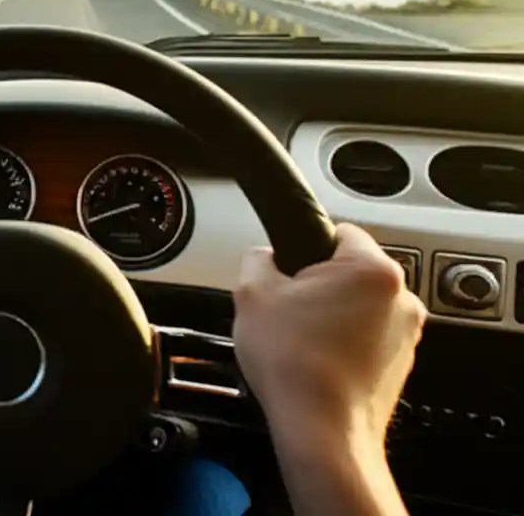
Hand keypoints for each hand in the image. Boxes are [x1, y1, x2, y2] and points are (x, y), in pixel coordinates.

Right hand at [233, 223, 425, 445]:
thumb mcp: (252, 294)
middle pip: (351, 270)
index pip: (337, 231)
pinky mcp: (403, 362)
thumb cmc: (295, 364)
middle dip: (320, 284)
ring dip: (334, 314)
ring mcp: (408, 332)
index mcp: (372, 268)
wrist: (322, 431)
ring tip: (302, 340)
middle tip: (288, 308)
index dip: (303, 249)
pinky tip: (318, 360)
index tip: (287, 272)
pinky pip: (369, 336)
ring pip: (360, 305)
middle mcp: (402, 296)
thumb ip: (257, 258)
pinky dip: (346, 342)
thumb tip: (265, 257)